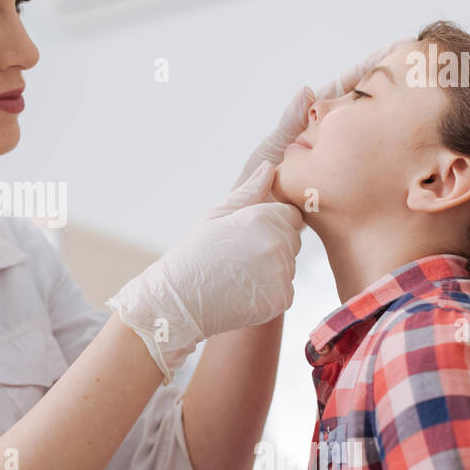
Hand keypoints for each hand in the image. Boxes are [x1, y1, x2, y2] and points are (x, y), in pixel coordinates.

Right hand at [107, 161, 304, 383]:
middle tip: (238, 259)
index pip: (290, 214)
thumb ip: (248, 192)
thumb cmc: (193, 255)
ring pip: (289, 266)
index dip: (271, 224)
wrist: (178, 302)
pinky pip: (285, 290)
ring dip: (271, 270)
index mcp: (261, 218)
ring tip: (238, 277)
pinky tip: (243, 293)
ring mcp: (281, 273)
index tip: (246, 237)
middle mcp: (276, 244)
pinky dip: (269, 294)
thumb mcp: (215, 216)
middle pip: (292, 240)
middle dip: (273, 246)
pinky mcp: (281, 299)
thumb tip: (269, 167)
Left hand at [233, 37, 417, 190]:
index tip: (402, 48)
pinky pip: (374, 157)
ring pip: (376, 130)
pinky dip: (393, 149)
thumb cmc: (259, 181)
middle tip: (430, 71)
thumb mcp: (274, 147)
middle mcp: (336, 132)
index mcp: (317, 116)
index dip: (375, 66)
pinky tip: (416, 147)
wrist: (261, 215)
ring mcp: (346, 153)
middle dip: (397, 88)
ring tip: (431, 103)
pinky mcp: (350, 175)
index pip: (351, 84)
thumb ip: (289, 122)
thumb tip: (306, 91)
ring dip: (399, 118)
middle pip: (371, 103)